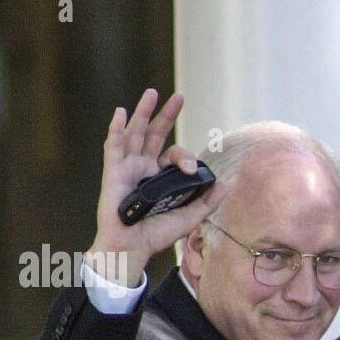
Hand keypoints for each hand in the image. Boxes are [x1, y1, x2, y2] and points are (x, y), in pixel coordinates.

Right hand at [87, 89, 226, 286]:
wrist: (133, 247)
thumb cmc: (157, 234)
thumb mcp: (189, 217)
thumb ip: (207, 201)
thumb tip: (227, 185)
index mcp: (161, 177)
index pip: (175, 156)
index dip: (186, 157)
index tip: (191, 168)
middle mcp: (144, 168)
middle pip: (155, 134)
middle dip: (167, 115)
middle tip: (179, 97)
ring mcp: (128, 167)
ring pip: (135, 133)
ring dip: (143, 112)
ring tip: (152, 93)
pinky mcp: (113, 171)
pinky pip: (113, 145)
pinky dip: (116, 128)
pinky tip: (120, 112)